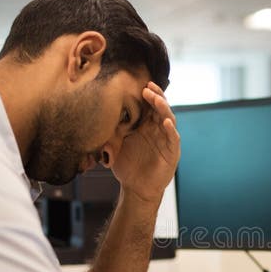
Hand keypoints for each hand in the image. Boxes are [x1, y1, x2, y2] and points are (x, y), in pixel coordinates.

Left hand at [111, 82, 180, 205]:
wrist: (135, 188)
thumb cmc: (127, 166)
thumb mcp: (115, 145)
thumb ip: (111, 131)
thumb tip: (97, 116)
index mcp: (146, 126)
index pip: (149, 106)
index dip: (147, 94)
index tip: (140, 83)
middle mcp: (158, 130)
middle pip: (160, 108)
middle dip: (155, 96)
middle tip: (147, 87)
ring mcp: (166, 140)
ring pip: (168, 119)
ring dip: (163, 108)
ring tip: (156, 99)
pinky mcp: (172, 152)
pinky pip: (173, 138)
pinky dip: (171, 130)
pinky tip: (166, 122)